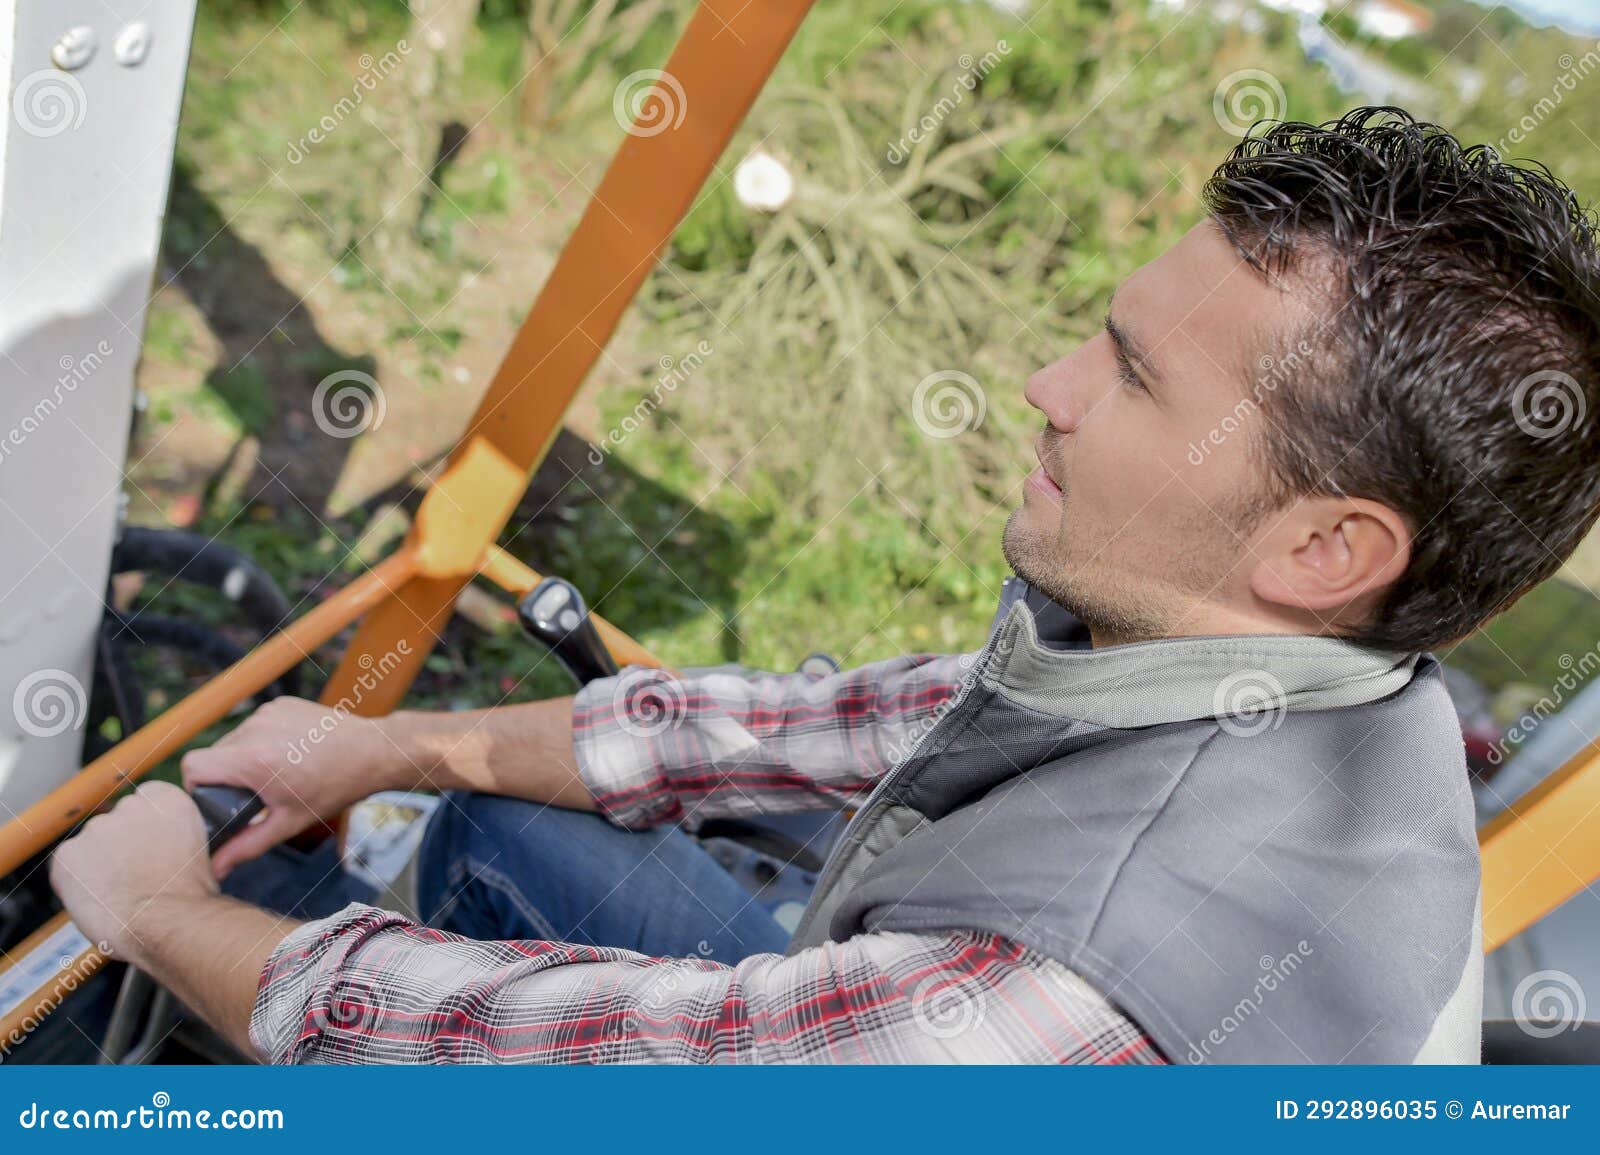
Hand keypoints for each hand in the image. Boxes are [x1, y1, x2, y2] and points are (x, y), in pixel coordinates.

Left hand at [50, 781, 216, 967]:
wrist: (164, 921)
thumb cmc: (187, 895)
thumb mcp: (200, 852)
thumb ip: (175, 837)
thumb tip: (165, 848)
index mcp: (167, 800)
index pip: (146, 799)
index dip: (144, 826)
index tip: (146, 844)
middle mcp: (130, 807)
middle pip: (116, 821)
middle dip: (119, 844)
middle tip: (131, 874)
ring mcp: (96, 829)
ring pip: (91, 844)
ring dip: (97, 862)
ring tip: (115, 892)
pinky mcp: (67, 854)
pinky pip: (67, 867)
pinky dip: (75, 882)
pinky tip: (97, 898)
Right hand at [181, 696, 397, 877]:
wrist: (372, 752)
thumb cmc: (333, 789)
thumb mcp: (288, 822)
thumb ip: (246, 846)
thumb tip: (215, 868)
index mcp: (252, 759)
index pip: (193, 766)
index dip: (197, 786)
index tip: (217, 800)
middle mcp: (255, 729)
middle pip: (213, 755)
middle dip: (225, 777)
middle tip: (253, 794)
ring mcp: (267, 712)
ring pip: (232, 740)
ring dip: (243, 758)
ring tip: (273, 774)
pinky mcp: (280, 703)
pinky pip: (254, 725)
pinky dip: (261, 740)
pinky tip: (285, 753)